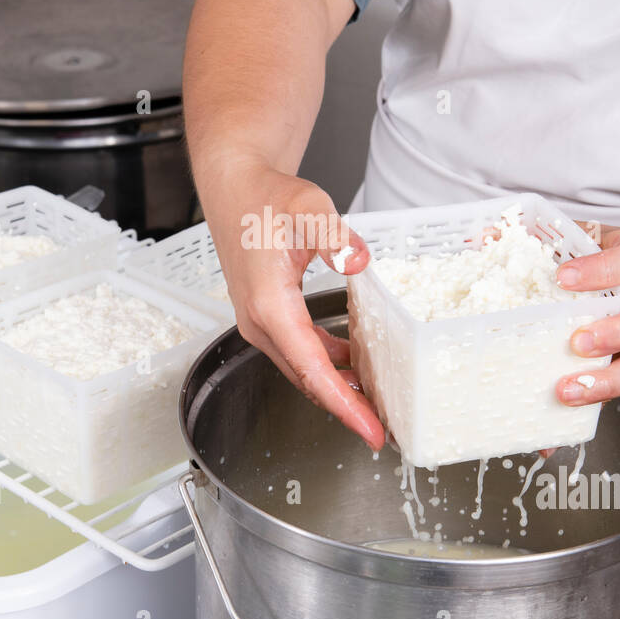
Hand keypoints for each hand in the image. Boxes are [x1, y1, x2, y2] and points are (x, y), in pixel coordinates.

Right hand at [202, 160, 386, 449]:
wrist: (235, 188)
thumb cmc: (266, 198)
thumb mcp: (308, 208)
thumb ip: (333, 236)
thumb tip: (357, 260)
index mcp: (270, 306)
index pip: (313, 369)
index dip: (344, 404)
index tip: (370, 430)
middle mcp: (261, 323)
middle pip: (308, 380)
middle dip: (346, 408)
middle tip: (384, 430)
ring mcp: (261, 323)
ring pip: (304, 370)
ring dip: (338, 390)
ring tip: (376, 406)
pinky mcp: (268, 317)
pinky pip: (301, 352)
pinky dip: (329, 366)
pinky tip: (355, 365)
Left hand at [552, 225, 619, 405]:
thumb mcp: (606, 238)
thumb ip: (558, 238)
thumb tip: (490, 235)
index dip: (599, 270)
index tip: (563, 277)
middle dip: (615, 332)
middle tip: (577, 342)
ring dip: (608, 379)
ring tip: (570, 388)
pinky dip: (601, 395)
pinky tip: (571, 402)